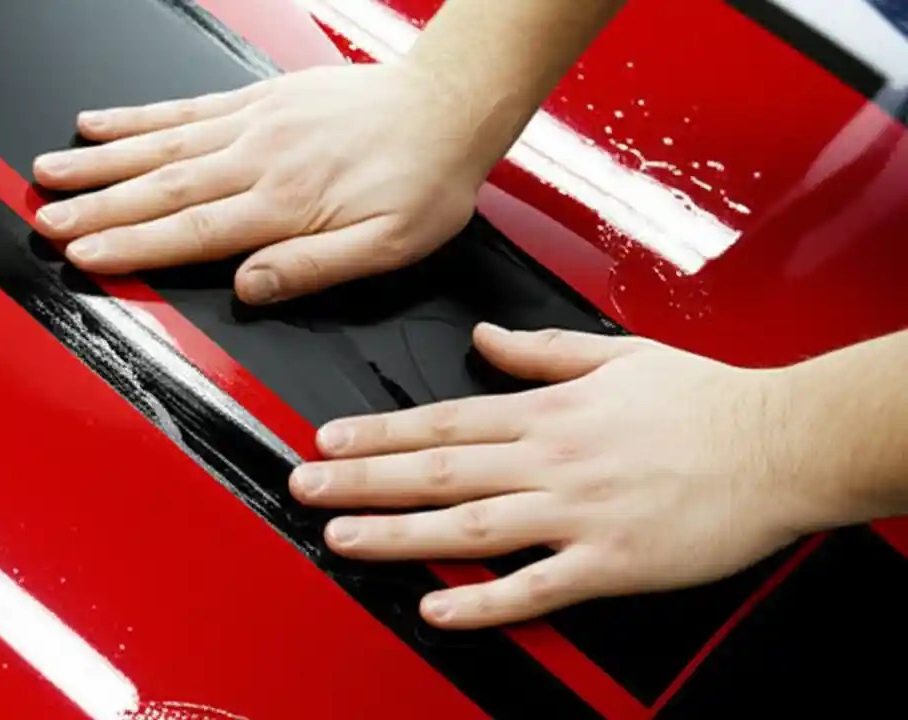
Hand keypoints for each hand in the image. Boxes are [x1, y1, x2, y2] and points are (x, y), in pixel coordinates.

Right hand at [31, 63, 515, 304]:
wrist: (447, 107)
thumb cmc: (424, 182)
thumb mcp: (386, 248)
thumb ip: (311, 269)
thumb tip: (246, 289)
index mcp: (285, 204)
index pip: (191, 231)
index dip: (132, 246)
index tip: (83, 255)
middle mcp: (258, 160)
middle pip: (161, 188)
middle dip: (96, 207)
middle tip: (44, 220)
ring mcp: (253, 124)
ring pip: (161, 146)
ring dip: (100, 163)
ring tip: (48, 172)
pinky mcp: (257, 100)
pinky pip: (186, 109)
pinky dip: (139, 118)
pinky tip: (101, 124)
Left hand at [289, 324, 818, 628]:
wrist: (782, 443)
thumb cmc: (705, 401)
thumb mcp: (614, 353)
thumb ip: (539, 348)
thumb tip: (483, 335)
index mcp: (548, 412)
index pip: (444, 420)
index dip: (379, 434)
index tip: (329, 440)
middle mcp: (551, 460)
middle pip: (439, 470)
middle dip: (363, 479)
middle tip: (306, 485)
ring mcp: (578, 512)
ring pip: (469, 525)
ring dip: (399, 534)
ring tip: (342, 537)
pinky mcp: (611, 561)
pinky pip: (535, 586)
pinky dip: (483, 600)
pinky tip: (438, 608)